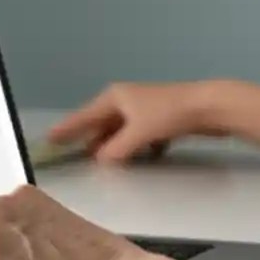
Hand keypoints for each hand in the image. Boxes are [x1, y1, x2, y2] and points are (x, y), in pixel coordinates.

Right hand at [47, 82, 224, 163]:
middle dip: (93, 139)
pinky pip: (142, 135)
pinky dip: (140, 145)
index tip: (49, 138)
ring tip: (108, 162)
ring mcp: (146, 108)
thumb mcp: (137, 134)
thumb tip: (101, 160)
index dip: (68, 128)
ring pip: (123, 131)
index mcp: (115, 97)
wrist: (209, 106)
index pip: (84, 116)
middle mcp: (127, 99)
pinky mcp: (163, 118)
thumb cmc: (169, 115)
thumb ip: (115, 150)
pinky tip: (147, 156)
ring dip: (118, 146)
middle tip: (77, 155)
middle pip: (103, 123)